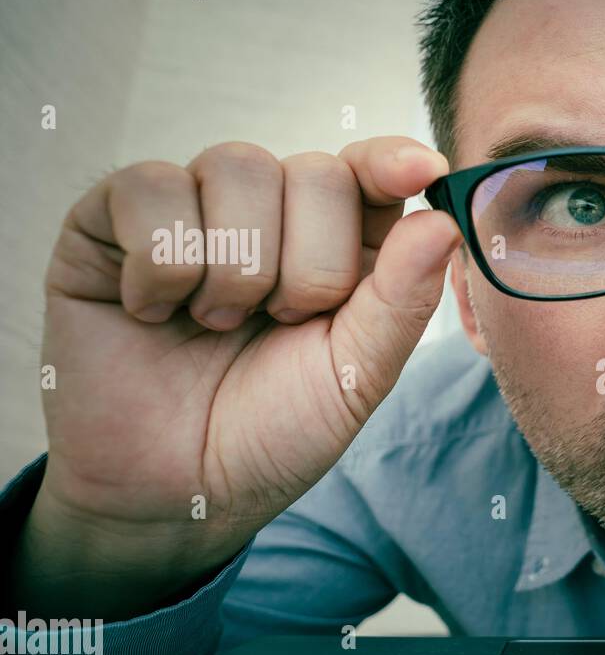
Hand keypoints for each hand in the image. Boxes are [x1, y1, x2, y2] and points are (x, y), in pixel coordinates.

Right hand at [14, 138, 461, 618]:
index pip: (373, 171)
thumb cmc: (271, 433)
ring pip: (237, 166)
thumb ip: (401, 300)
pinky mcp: (110, 220)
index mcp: (342, 246)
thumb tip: (444, 221)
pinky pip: (151, 189)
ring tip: (215, 325)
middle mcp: (272, 215)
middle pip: (314, 170)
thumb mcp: (356, 377)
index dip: (392, 162)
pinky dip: (162, 264)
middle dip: (308, 266)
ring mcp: (193, 209)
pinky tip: (153, 312)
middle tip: (277, 324)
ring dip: (237, 268)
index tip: (422, 170)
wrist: (172, 492)